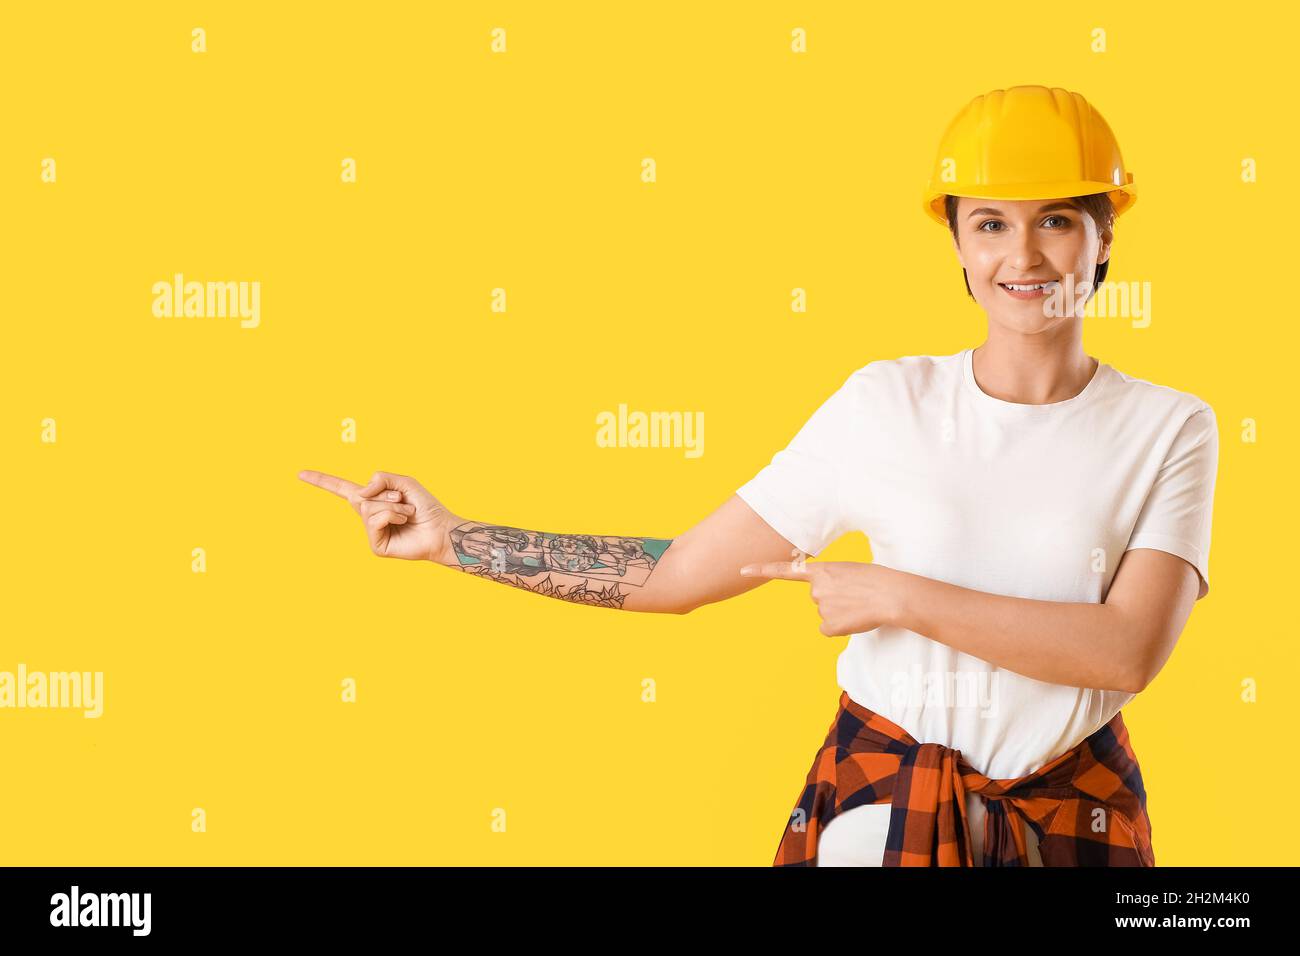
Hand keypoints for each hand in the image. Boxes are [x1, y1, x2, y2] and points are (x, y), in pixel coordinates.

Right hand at [298, 468, 459, 562]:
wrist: (441, 529)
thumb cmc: (426, 507)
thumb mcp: (403, 482)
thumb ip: (380, 478)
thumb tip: (357, 494)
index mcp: (371, 500)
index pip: (341, 489)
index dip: (321, 480)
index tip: (300, 473)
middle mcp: (367, 516)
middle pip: (359, 495)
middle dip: (385, 492)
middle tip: (404, 501)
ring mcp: (370, 532)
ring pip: (368, 507)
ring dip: (392, 505)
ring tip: (407, 512)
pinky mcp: (375, 546)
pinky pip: (375, 520)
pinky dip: (392, 515)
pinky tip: (404, 521)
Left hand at [739, 551, 902, 635]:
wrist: (891, 595)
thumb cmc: (876, 580)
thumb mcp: (848, 571)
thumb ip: (830, 581)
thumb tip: (824, 605)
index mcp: (821, 569)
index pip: (784, 569)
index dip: (762, 570)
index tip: (742, 570)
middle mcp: (815, 588)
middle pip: (817, 598)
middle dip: (833, 598)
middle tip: (854, 594)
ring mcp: (821, 607)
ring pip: (826, 614)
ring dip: (840, 612)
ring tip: (859, 604)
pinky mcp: (829, 625)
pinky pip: (830, 629)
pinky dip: (841, 628)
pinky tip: (855, 619)